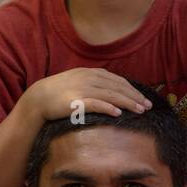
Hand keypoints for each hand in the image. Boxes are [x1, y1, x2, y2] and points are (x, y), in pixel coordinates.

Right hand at [25, 68, 153, 121]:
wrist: (38, 98)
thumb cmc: (59, 93)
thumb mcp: (79, 82)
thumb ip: (94, 84)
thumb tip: (112, 93)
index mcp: (91, 73)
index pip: (118, 81)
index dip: (133, 89)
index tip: (144, 98)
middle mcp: (89, 78)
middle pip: (118, 87)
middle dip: (135, 97)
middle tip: (148, 106)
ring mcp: (82, 89)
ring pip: (111, 95)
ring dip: (128, 103)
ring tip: (140, 110)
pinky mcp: (75, 101)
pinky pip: (95, 104)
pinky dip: (108, 108)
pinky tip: (118, 113)